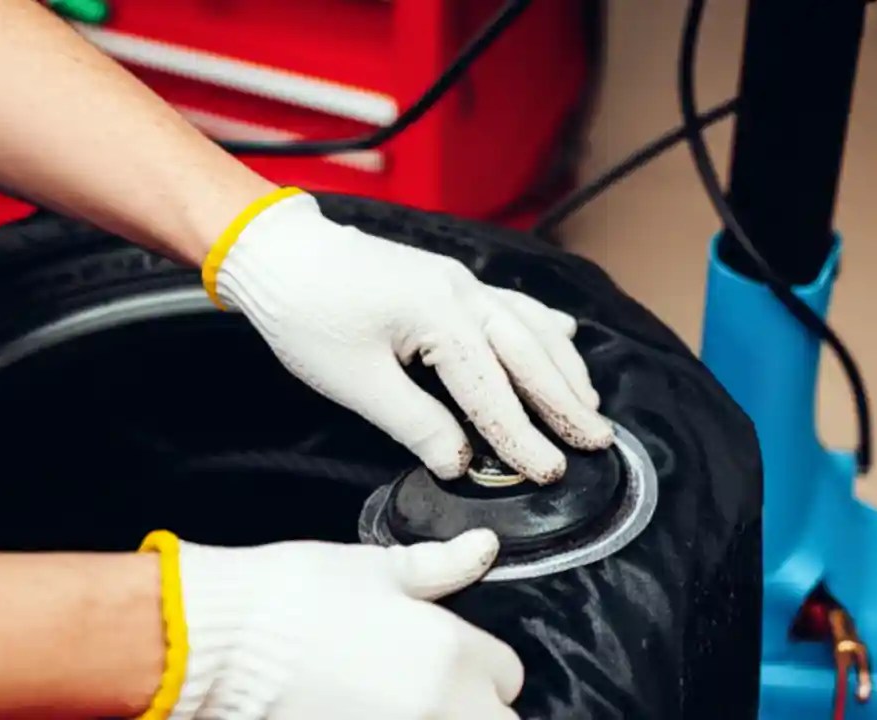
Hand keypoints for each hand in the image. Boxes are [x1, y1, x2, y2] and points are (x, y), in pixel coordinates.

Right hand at [171, 530, 522, 719]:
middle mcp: (443, 709)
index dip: (482, 667)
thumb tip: (484, 549)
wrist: (221, 642)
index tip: (451, 661)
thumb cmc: (294, 597)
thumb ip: (439, 568)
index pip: (509, 675)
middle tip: (432, 692)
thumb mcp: (373, 570)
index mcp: (453, 653)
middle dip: (476, 707)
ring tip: (398, 701)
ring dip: (442, 718)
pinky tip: (367, 709)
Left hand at [214, 191, 612, 483]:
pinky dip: (541, 325)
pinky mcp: (445, 277)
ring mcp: (457, 279)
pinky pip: (510, 303)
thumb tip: (458, 461)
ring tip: (589, 403)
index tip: (549, 472)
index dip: (523, 437)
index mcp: (439, 318)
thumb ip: (413, 423)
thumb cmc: (307, 315)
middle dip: (565, 401)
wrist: (277, 254)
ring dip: (562, 366)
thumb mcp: (354, 382)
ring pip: (528, 326)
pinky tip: (562, 334)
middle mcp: (461, 293)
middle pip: (528, 354)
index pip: (493, 391)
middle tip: (599, 440)